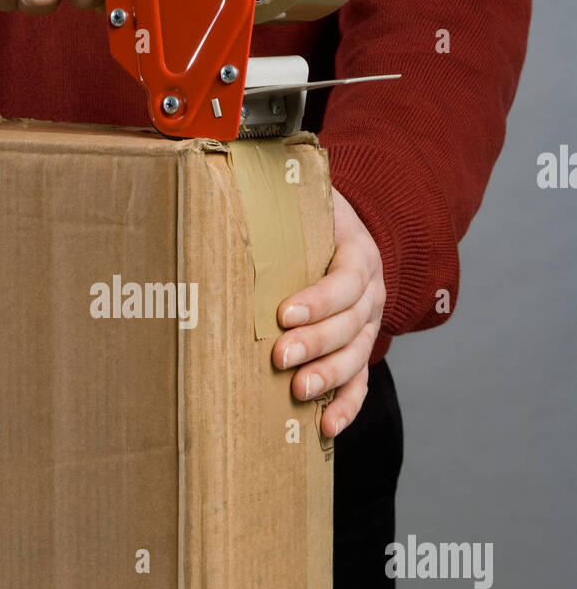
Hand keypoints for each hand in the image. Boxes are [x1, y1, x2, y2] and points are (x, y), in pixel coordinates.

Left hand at [272, 187, 385, 436]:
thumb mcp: (302, 197)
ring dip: (328, 378)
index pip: (346, 279)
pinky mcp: (358, 352)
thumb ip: (273, 191)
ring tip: (298, 393)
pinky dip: (346, 406)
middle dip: (316, 343)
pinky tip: (324, 427)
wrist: (345, 232)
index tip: (284, 312)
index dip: (320, 298)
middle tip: (279, 357)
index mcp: (358, 252)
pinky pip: (359, 384)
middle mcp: (370, 293)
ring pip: (356, 356)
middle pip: (351, 324)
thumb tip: (219, 161)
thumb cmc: (310, 217)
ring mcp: (367, 326)